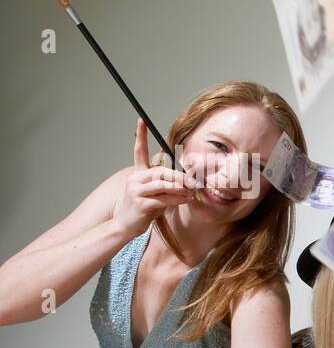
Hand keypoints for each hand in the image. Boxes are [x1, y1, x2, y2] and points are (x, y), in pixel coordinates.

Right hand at [112, 119, 196, 238]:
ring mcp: (136, 192)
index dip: (140, 136)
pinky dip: (178, 198)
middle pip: (161, 171)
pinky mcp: (141, 205)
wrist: (125, 226)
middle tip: (195, 181)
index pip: (138, 151)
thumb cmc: (142, 209)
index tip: (141, 121)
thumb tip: (186, 181)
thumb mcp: (153, 194)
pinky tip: (187, 199)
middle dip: (180, 176)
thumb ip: (165, 185)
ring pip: (162, 184)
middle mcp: (134, 179)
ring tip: (192, 190)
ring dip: (180, 187)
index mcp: (137, 174)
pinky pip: (163, 199)